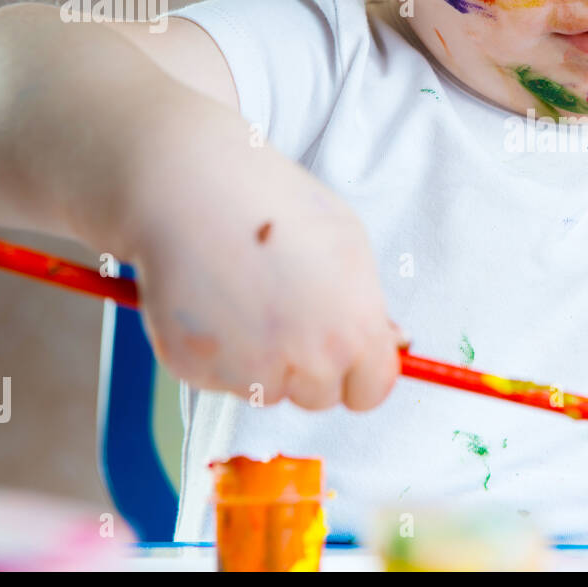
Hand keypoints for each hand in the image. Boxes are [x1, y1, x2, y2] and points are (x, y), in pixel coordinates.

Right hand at [119, 114, 401, 411]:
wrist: (197, 187)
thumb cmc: (278, 206)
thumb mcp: (348, 244)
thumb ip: (369, 306)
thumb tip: (392, 343)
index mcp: (354, 333)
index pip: (370, 393)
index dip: (358, 374)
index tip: (344, 355)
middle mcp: (306, 361)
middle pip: (318, 398)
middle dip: (306, 367)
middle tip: (285, 311)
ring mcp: (248, 370)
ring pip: (265, 390)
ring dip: (258, 360)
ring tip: (244, 295)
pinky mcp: (196, 369)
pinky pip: (216, 378)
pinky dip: (213, 351)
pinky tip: (210, 299)